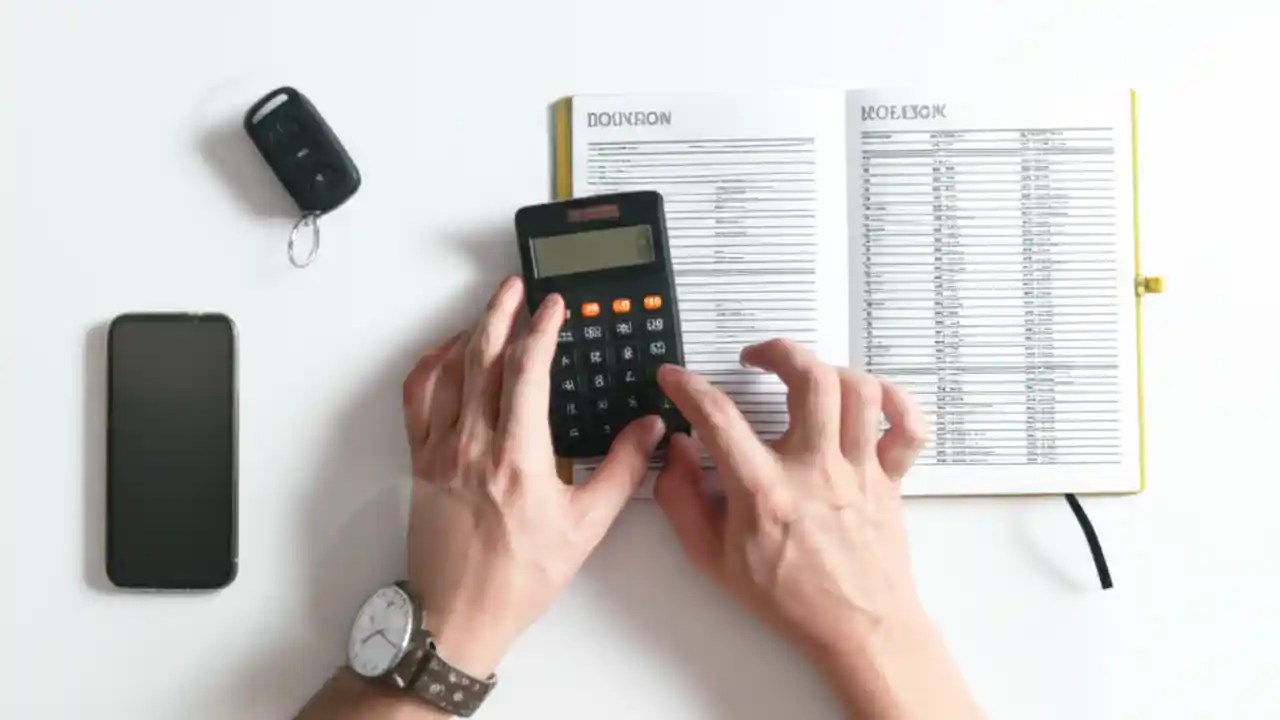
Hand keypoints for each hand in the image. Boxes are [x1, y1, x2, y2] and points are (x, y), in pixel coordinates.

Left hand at [400, 276, 664, 676]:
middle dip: (501, 312)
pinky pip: (418, 399)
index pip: (528, 371)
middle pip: (483, 356)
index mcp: (519, 457)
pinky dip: (431, 367)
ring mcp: (441, 450)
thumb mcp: (586, 527)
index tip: (554, 307)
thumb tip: (648, 429)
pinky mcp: (421, 462)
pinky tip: (445, 355)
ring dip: (469, 332)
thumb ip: (621, 470)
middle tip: (516, 287)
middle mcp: (474, 445)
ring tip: (488, 312)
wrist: (458, 615)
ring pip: (449, 371)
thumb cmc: (519, 578)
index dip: (542, 329)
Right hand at [654, 338, 924, 654]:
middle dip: (777, 351)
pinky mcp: (890, 479)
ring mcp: (858, 471)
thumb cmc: (788, 599)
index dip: (688, 387)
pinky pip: (907, 426)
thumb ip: (682, 499)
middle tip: (755, 358)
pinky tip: (869, 397)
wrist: (857, 628)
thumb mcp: (711, 559)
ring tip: (805, 376)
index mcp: (765, 491)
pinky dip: (895, 400)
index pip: (719, 417)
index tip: (674, 377)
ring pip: (858, 390)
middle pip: (808, 379)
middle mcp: (815, 470)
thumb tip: (676, 451)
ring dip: (829, 369)